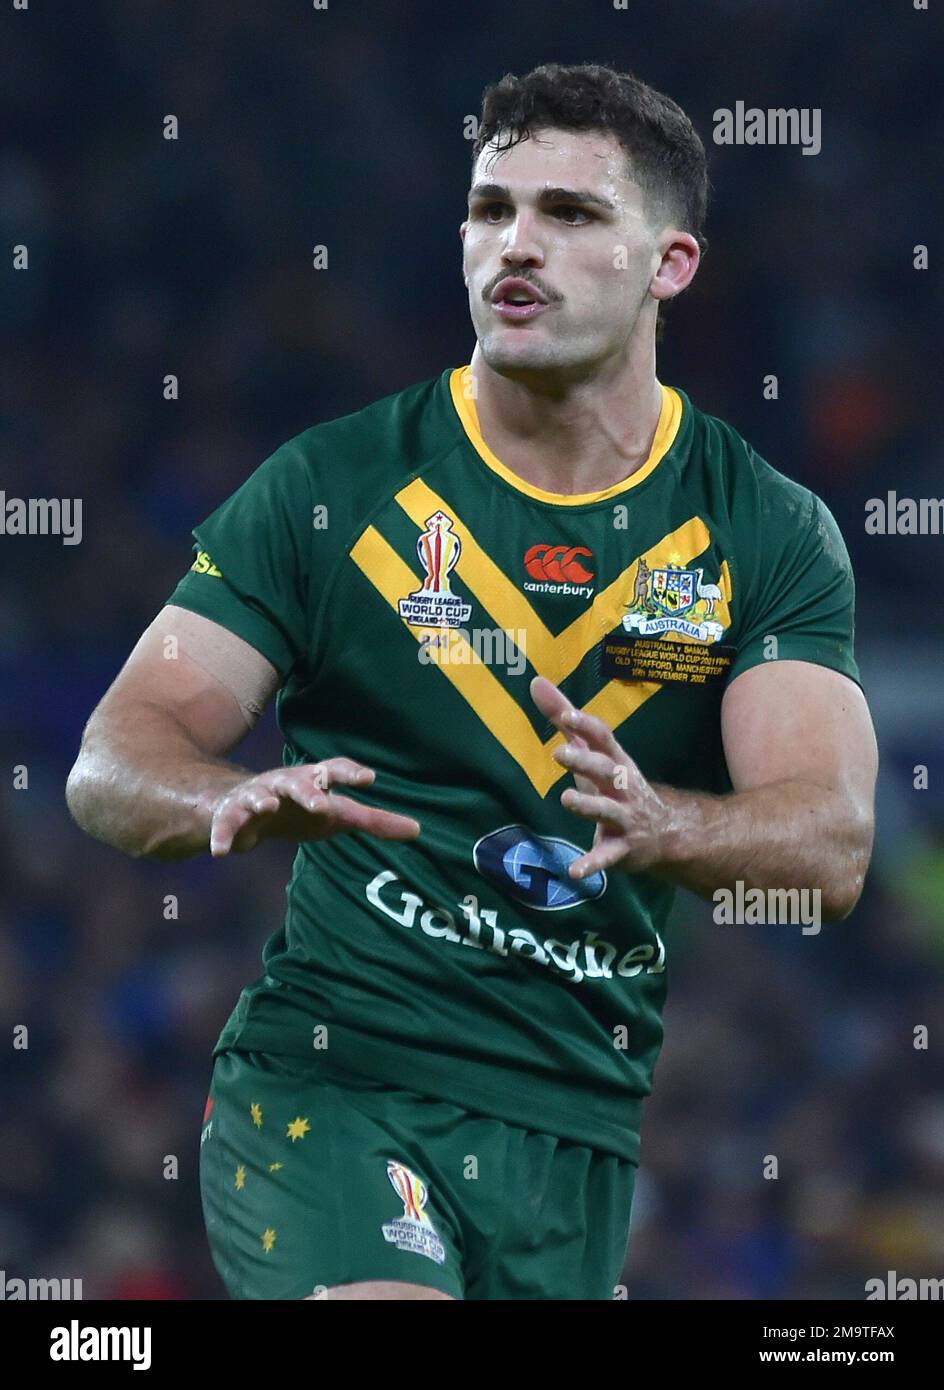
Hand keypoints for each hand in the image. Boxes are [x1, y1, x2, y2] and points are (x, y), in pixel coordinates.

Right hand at [207, 758, 420, 856]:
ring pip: (258, 795)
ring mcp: (256, 797)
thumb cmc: (300, 809)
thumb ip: (374, 821)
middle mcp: (285, 783)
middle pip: (297, 781)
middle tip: (321, 803)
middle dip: (308, 789)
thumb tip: (419, 830)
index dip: (350, 773)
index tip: (369, 779)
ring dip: (262, 799)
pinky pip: (226, 824)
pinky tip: (223, 852)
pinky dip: (223, 836)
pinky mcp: (230, 815)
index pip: (334, 770)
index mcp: (314, 780)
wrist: (243, 807)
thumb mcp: (337, 815)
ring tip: (267, 806)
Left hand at [531, 676, 668, 878]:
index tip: (566, 715)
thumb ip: (564, 719)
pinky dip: (592, 864)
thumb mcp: (592, 754)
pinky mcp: (622, 849)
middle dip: (586, 762)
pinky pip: (607, 857)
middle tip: (559, 753)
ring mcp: (625, 819)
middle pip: (607, 771)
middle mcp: (623, 788)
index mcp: (615, 762)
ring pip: (607, 812)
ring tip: (567, 800)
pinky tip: (573, 872)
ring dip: (588, 806)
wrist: (665, 834)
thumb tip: (535, 682)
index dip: (587, 726)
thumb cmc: (615, 787)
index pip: (604, 738)